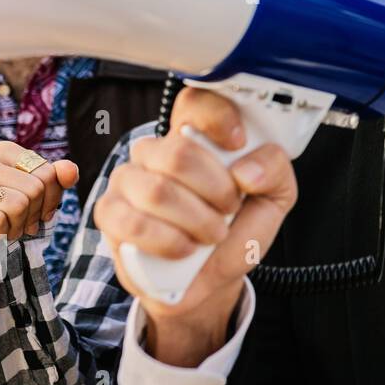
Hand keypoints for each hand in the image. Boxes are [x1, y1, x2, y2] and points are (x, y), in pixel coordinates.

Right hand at [0, 142, 77, 240]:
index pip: (47, 173)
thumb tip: (69, 170)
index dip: (52, 197)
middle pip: (33, 189)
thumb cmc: (15, 212)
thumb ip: (59, 177)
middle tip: (24, 222)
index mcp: (1, 150)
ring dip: (19, 225)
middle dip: (35, 213)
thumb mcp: (43, 193)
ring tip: (10, 228)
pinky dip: (2, 234)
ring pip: (17, 204)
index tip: (41, 208)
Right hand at [94, 87, 296, 365]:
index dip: (217, 117)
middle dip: (216, 190)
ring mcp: (128, 180)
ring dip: (197, 221)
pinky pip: (134, 223)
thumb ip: (274, 170)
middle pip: (179, 153)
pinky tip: (186, 248)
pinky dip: (170, 242)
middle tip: (229, 209)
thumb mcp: (274, 198)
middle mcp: (157, 151)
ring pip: (158, 191)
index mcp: (196, 136)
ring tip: (212, 234)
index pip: (194, 102)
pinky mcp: (110, 214)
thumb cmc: (237, 231)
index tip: (238, 144)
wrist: (210, 281)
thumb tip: (245, 170)